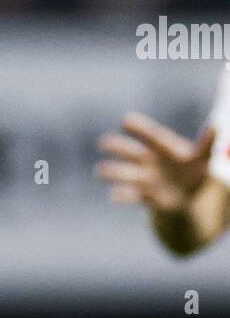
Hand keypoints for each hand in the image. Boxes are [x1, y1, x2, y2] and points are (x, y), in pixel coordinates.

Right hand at [96, 113, 215, 212]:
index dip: (138, 128)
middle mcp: (148, 161)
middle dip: (117, 147)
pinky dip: (122, 195)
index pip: (149, 136)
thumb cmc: (195, 172)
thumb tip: (218, 125)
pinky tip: (114, 196)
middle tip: (103, 143)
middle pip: (130, 152)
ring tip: (100, 170)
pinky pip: (131, 195)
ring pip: (125, 173)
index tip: (125, 120)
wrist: (186, 197)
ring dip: (113, 171)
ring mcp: (144, 178)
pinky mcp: (144, 196)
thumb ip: (208, 143)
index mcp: (161, 148)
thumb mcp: (203, 159)